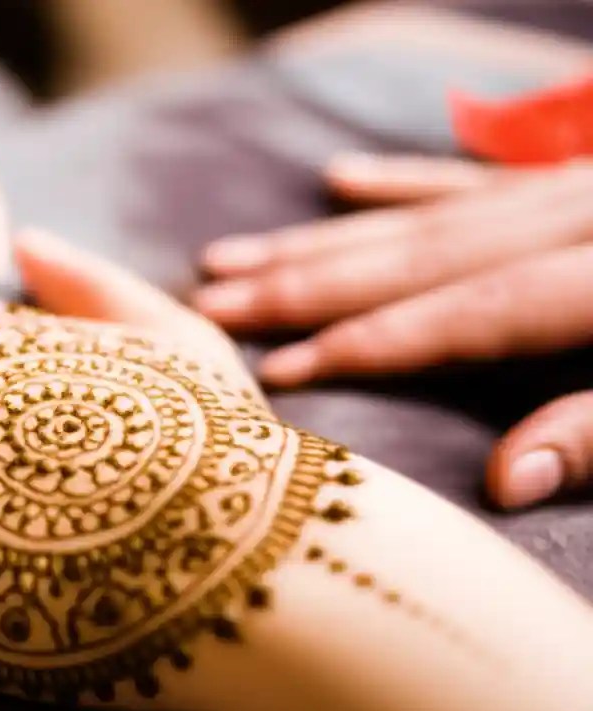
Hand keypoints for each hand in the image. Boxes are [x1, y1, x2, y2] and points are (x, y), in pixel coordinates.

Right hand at [193, 152, 592, 508]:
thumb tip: (507, 480)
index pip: (460, 317)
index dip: (367, 346)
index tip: (276, 371)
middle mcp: (568, 219)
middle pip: (414, 258)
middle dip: (304, 286)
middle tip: (209, 304)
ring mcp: (566, 188)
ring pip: (421, 218)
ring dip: (322, 240)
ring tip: (231, 256)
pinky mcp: (572, 175)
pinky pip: (469, 174)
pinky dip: (401, 183)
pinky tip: (340, 178)